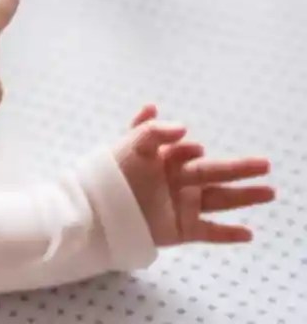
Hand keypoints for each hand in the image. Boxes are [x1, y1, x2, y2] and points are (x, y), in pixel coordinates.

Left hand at [115, 104, 273, 245]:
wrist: (92, 212)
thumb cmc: (108, 174)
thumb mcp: (129, 146)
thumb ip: (153, 131)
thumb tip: (183, 127)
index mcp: (165, 159)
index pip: (187, 151)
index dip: (189, 149)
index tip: (192, 148)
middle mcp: (177, 181)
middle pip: (215, 173)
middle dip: (241, 168)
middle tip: (266, 163)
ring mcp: (181, 205)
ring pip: (220, 200)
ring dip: (245, 196)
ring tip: (270, 192)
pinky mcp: (180, 230)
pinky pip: (209, 232)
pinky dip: (228, 234)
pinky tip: (249, 233)